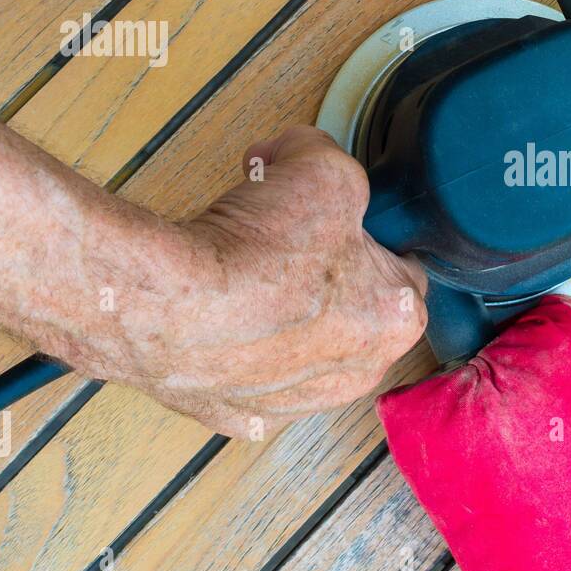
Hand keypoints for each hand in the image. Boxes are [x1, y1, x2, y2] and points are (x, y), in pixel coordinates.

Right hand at [140, 126, 426, 436]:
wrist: (171, 308)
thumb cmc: (258, 250)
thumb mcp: (321, 168)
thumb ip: (324, 156)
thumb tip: (293, 153)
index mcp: (397, 319)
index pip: (399, 268)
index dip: (363, 234)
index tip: (333, 220)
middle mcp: (358, 373)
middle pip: (352, 311)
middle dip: (325, 276)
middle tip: (282, 241)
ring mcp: (298, 402)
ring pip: (301, 349)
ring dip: (281, 318)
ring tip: (241, 276)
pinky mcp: (240, 416)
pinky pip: (247, 377)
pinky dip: (233, 349)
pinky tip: (214, 317)